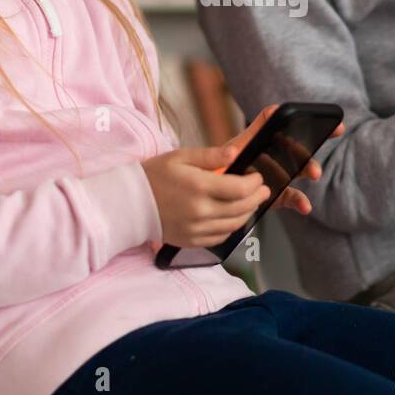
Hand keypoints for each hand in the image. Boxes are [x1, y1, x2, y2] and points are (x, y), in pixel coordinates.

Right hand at [143, 104, 343, 247]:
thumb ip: (211, 156)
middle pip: (242, 208)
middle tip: (262, 190)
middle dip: (257, 198)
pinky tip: (232, 216)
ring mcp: (196, 229)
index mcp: (199, 187)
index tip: (257, 177)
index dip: (255, 183)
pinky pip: (221, 237)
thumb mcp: (181, 157)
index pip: (240, 189)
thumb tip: (235, 153)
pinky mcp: (192, 241)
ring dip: (247, 213)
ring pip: (235, 225)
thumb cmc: (155, 175)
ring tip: (250, 202)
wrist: (131, 204)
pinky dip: (231, 227)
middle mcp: (200, 211)